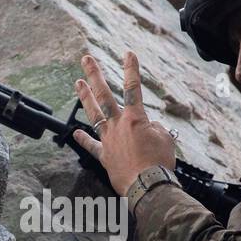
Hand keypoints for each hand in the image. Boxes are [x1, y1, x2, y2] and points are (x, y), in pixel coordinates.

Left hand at [71, 51, 176, 195]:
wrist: (148, 186)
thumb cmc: (160, 163)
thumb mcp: (166, 139)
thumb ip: (155, 128)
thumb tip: (147, 129)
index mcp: (135, 119)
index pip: (133, 88)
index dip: (131, 69)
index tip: (128, 53)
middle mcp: (118, 126)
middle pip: (104, 95)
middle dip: (94, 75)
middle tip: (86, 59)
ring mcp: (109, 140)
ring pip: (94, 115)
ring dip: (85, 98)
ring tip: (78, 83)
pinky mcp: (105, 157)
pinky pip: (92, 146)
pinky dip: (83, 140)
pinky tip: (74, 133)